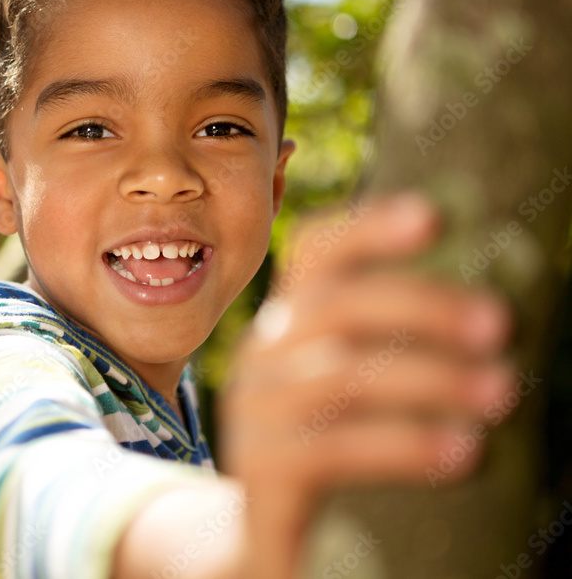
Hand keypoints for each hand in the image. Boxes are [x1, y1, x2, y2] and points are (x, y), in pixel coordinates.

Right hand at [216, 192, 516, 578]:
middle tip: (500, 327)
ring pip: (343, 375)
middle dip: (423, 307)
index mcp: (290, 321)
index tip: (435, 218)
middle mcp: (263, 352)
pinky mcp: (263, 470)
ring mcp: (256, 411)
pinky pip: (335, 447)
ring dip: (431, 378)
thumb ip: (391, 347)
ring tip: (501, 394)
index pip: (315, 254)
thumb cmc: (331, 450)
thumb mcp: (351, 389)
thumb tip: (492, 318)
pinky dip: (404, 445)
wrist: (263, 539)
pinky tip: (461, 454)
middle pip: (336, 306)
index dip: (368, 229)